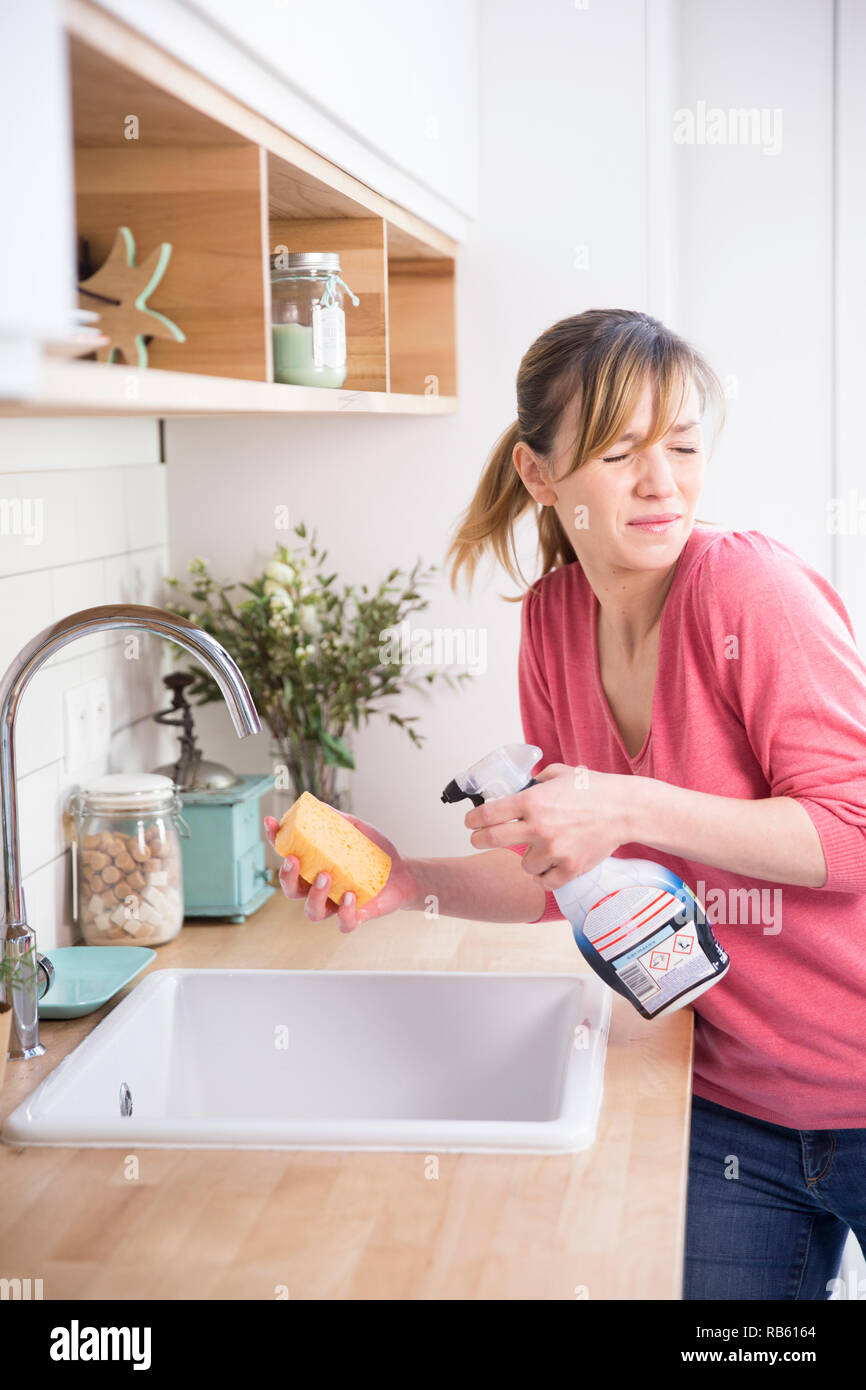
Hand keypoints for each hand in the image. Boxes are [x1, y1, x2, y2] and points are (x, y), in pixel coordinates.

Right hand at [263, 812, 420, 932]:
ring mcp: (335, 905)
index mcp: (314, 866)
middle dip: (287, 876)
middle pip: (291, 890)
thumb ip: (337, 820)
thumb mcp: (357, 830)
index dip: (276, 840)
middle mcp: (319, 888)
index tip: (272, 822)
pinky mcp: (355, 917)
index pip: (287, 854)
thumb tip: (317, 805)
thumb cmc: (376, 853)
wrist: (405, 872)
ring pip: (312, 911)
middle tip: (294, 860)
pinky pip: (344, 923)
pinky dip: (345, 913)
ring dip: (314, 895)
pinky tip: (351, 896)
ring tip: (325, 876)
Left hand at [463, 762, 633, 890]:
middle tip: (477, 839)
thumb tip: (517, 789)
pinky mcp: (569, 869)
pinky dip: (542, 876)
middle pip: (492, 840)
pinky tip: (546, 867)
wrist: (625, 810)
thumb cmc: (594, 789)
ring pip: (523, 863)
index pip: (488, 814)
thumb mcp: (559, 773)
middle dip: (479, 840)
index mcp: (532, 801)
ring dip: (526, 857)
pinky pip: (543, 880)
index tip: (470, 822)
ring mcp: (554, 851)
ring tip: (539, 848)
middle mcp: (538, 827)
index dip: (473, 820)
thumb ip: (535, 782)